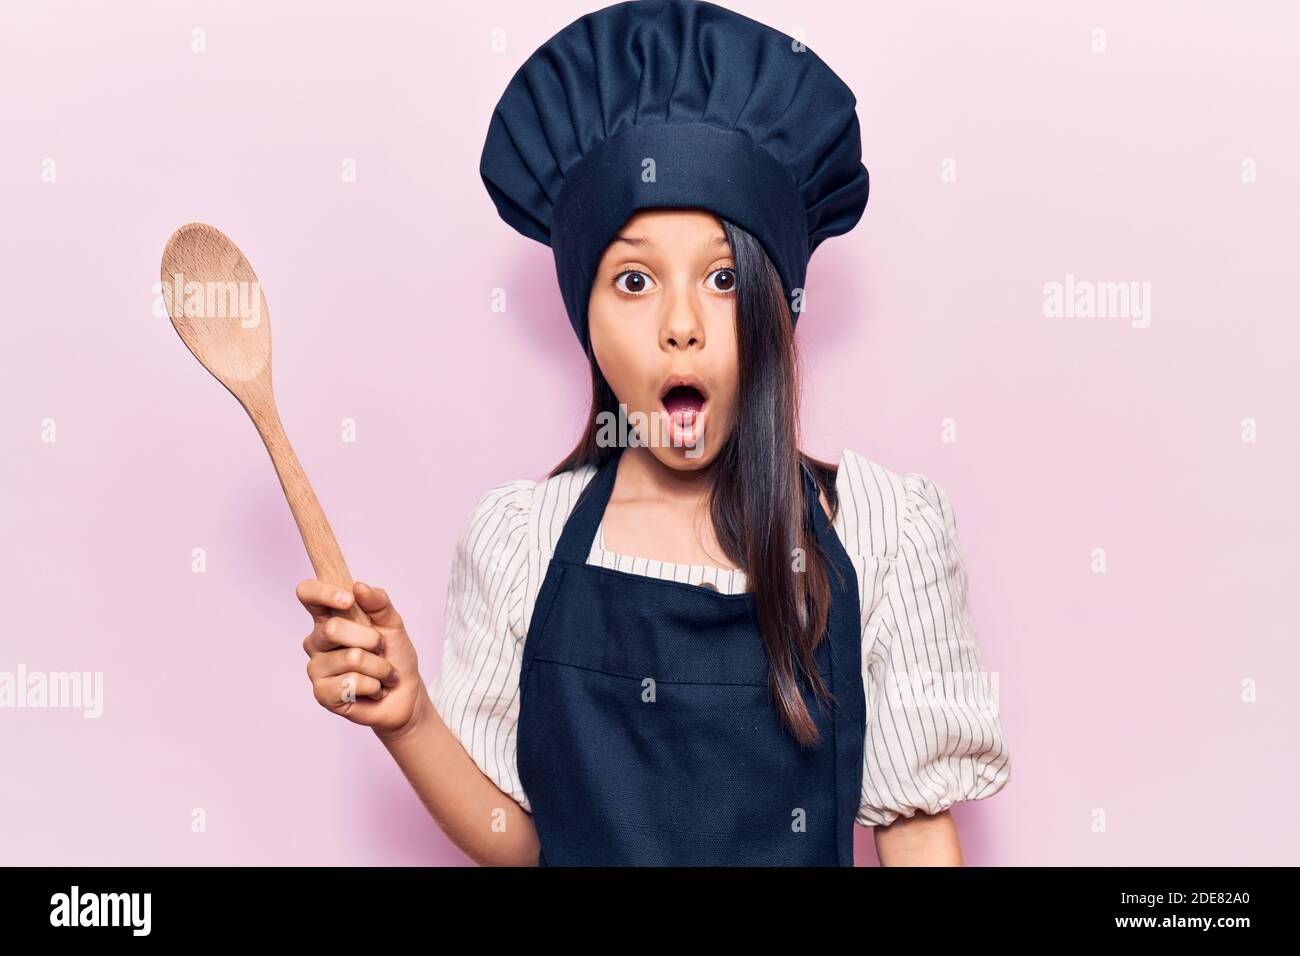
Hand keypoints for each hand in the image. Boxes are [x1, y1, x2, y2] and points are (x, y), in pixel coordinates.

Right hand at [298, 579, 425, 737]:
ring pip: (351, 658)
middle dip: (371, 639)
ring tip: (381, 674)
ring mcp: (316, 668)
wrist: (405, 693)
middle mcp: (316, 641)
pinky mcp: (322, 694)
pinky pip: (352, 682)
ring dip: (379, 666)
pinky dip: (374, 686)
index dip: (323, 593)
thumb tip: (359, 586)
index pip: (308, 594)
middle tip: (380, 649)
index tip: (348, 600)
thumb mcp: (393, 623)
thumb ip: (379, 602)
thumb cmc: (394, 656)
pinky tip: (373, 690)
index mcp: (328, 618)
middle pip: (333, 628)